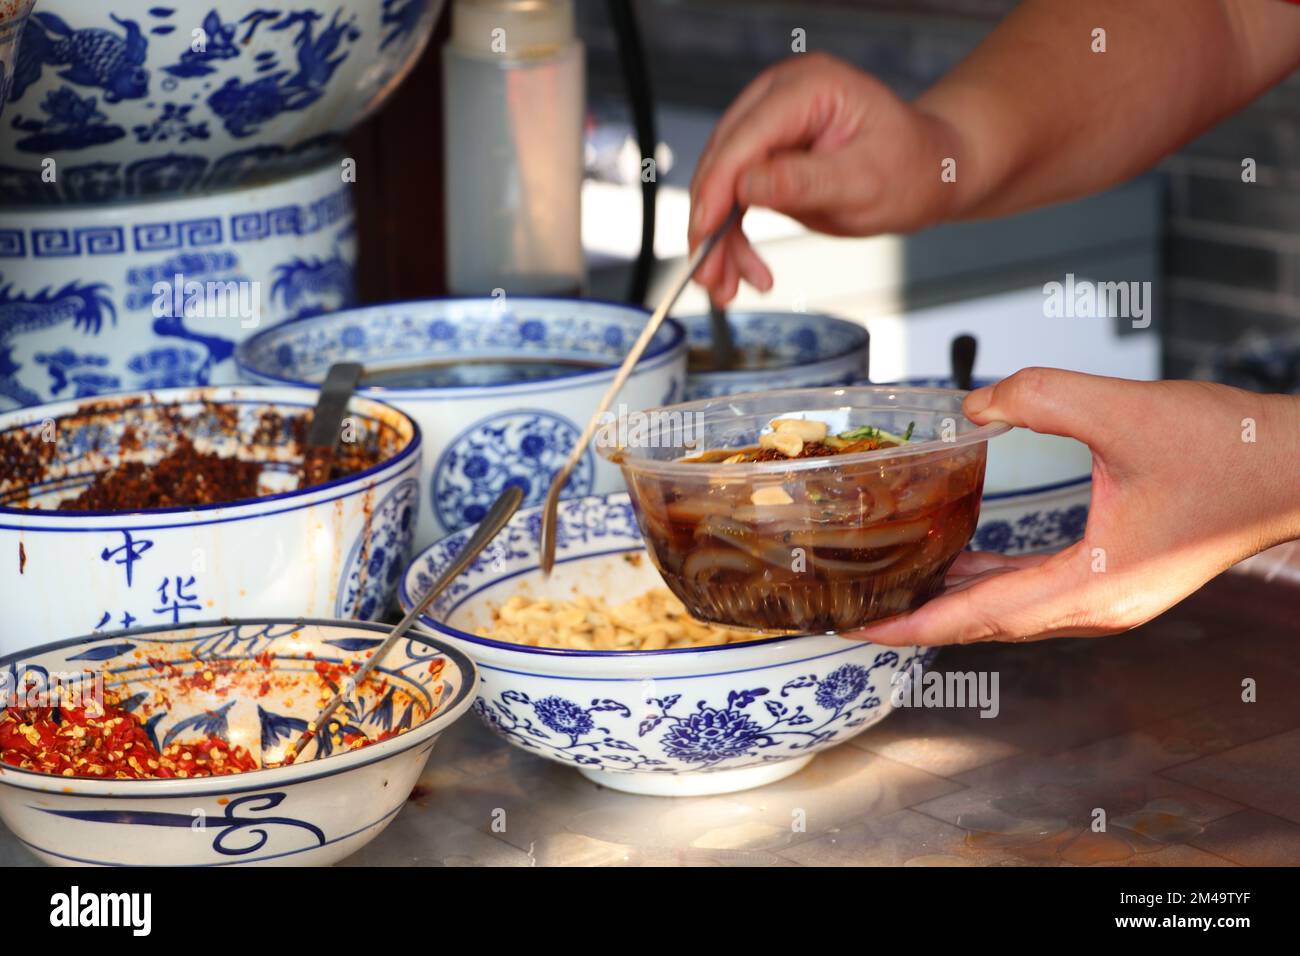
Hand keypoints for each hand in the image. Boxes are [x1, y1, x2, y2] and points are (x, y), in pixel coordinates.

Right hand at [687, 52, 966, 304]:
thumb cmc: (912, 169)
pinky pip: (734, 198)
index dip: (718, 188)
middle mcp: (779, 98)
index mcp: (808, 88)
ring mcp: (770, 125)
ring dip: (716, 238)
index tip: (704, 233)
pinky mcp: (766, 154)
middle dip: (710, 223)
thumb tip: (746, 187)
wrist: (928, 172)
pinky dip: (731, 236)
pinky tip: (743, 270)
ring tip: (725, 285)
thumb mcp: (865, 182)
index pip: (745, 139)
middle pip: (722, 161)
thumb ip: (805, 182)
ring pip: (720, 185)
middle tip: (709, 274)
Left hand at [849, 368, 1299, 645]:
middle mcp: (1097, 607)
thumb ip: (1039, 397)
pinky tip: (963, 560)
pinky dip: (992, 582)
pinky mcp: (1121, 578)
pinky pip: (1038, 590)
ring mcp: (1111, 598)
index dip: (912, 625)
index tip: (857, 632)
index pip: (977, 618)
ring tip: (894, 587)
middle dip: (919, 619)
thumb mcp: (1123, 410)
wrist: (1299, 465)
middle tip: (856, 612)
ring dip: (953, 602)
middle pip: (986, 625)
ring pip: (1012, 611)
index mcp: (1092, 586)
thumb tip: (973, 407)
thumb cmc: (1230, 448)